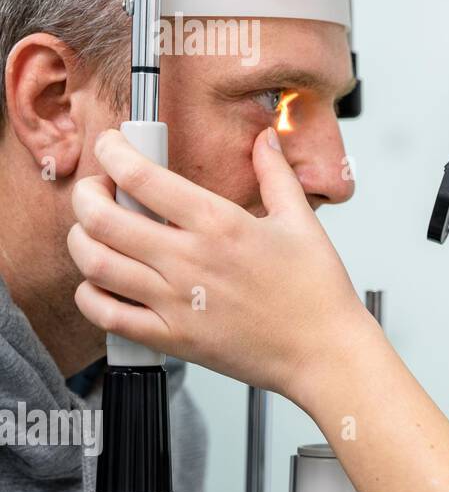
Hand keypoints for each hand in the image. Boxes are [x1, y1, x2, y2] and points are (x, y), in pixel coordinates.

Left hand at [67, 127, 375, 401]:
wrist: (325, 352)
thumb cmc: (318, 292)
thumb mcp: (302, 220)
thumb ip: (276, 173)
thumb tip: (265, 138)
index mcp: (222, 225)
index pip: (144, 177)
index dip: (113, 153)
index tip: (110, 147)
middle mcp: (191, 260)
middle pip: (103, 218)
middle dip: (85, 193)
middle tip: (94, 189)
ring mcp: (177, 302)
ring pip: (96, 263)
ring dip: (81, 240)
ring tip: (92, 231)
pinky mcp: (172, 338)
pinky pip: (107, 314)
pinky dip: (90, 294)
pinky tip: (102, 282)